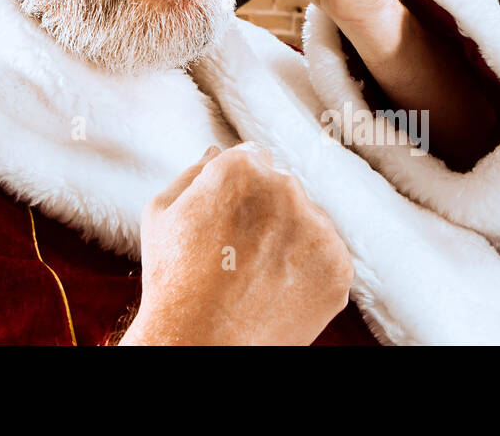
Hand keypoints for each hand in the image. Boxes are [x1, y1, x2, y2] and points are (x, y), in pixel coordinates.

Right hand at [121, 143, 354, 345]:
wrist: (201, 345)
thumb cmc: (172, 280)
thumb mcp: (161, 213)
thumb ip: (192, 174)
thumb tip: (218, 154)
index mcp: (240, 167)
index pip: (253, 159)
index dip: (237, 190)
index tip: (227, 220)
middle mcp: (285, 189)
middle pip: (282, 188)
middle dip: (265, 211)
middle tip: (237, 252)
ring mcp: (316, 228)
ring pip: (307, 221)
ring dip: (290, 238)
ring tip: (256, 275)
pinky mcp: (338, 266)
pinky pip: (326, 255)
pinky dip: (308, 270)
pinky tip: (277, 289)